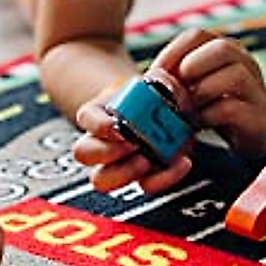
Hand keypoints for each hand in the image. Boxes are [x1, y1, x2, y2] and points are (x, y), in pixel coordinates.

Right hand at [72, 71, 193, 195]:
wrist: (177, 112)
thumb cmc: (160, 96)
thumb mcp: (161, 81)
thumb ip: (161, 80)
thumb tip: (162, 83)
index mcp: (99, 113)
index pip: (86, 119)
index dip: (100, 125)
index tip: (119, 125)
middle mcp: (102, 141)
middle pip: (85, 153)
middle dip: (109, 151)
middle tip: (134, 143)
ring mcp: (119, 163)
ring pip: (103, 180)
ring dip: (128, 171)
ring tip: (150, 157)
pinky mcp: (143, 177)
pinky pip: (145, 186)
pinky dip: (164, 177)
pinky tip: (181, 161)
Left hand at [152, 28, 265, 159]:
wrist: (265, 129)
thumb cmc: (222, 105)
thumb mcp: (198, 86)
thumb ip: (178, 79)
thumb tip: (146, 80)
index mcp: (227, 50)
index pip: (197, 35)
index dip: (172, 52)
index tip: (153, 74)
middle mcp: (245, 63)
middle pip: (221, 48)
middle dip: (191, 68)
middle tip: (175, 89)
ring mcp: (255, 88)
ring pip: (233, 75)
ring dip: (201, 92)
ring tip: (186, 109)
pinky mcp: (257, 116)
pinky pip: (231, 109)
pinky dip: (207, 116)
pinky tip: (197, 124)